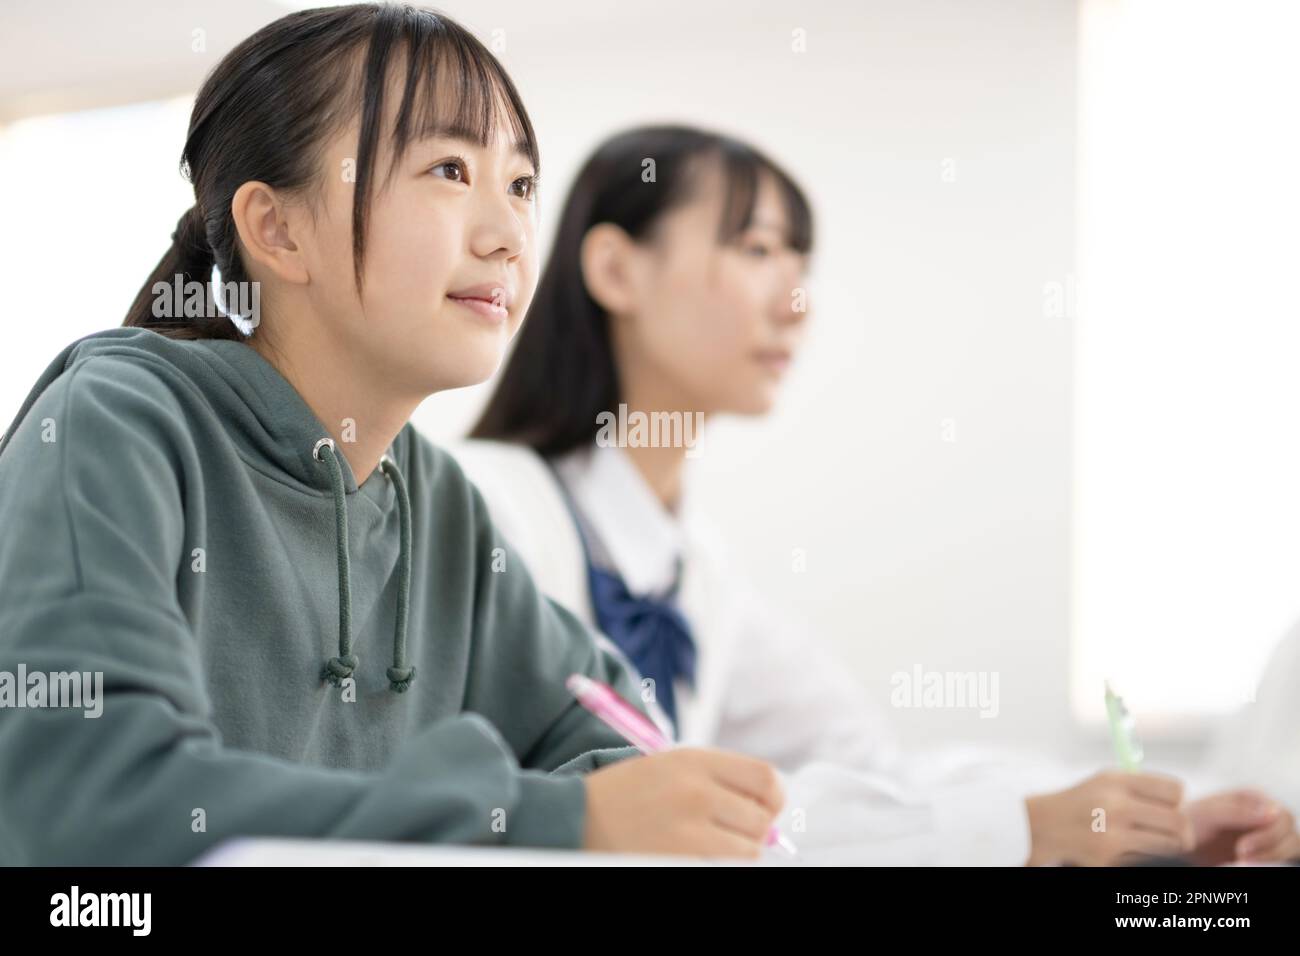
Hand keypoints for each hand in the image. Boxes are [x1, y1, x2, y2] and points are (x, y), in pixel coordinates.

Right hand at [582, 748, 783, 858]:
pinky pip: (725, 867)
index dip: (773, 798)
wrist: (575, 819)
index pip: (765, 778)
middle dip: (754, 831)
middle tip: (734, 834)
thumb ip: (717, 781)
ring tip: (711, 847)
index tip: (766, 809)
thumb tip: (767, 812)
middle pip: (761, 819)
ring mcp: (689, 830)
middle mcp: (697, 791)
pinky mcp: (680, 859)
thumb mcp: (670, 767)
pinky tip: (698, 857)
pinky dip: (719, 864)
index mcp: (695, 760)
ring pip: (748, 851)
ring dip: (738, 854)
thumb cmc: (625, 794)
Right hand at [1025, 770, 1193, 865]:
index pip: (1174, 791)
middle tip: (1175, 834)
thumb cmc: (1081, 802)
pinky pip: (1146, 859)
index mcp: (1116, 781)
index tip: (1168, 807)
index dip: (1177, 801)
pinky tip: (1130, 850)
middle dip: (1182, 831)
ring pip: (1169, 845)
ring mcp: (1112, 835)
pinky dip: (1144, 857)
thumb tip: (1181, 803)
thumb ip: (1140, 785)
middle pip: (1179, 822)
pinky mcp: (1108, 859)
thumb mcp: (1104, 781)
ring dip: (1167, 846)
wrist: (1041, 824)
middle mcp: (1115, 806)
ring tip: (1153, 842)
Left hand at [1187, 789, 1299, 864]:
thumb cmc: (1189, 820)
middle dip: (1270, 850)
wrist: (1178, 838)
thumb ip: (1237, 812)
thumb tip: (1273, 812)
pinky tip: (1242, 865)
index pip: (1283, 816)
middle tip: (1241, 858)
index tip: (1243, 849)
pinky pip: (1280, 860)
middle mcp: (1265, 815)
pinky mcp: (1265, 853)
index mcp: (1255, 799)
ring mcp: (1267, 835)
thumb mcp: (1207, 813)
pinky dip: (1268, 864)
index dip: (1268, 836)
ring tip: (1240, 864)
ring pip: (1290, 849)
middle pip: (1291, 835)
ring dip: (1271, 858)